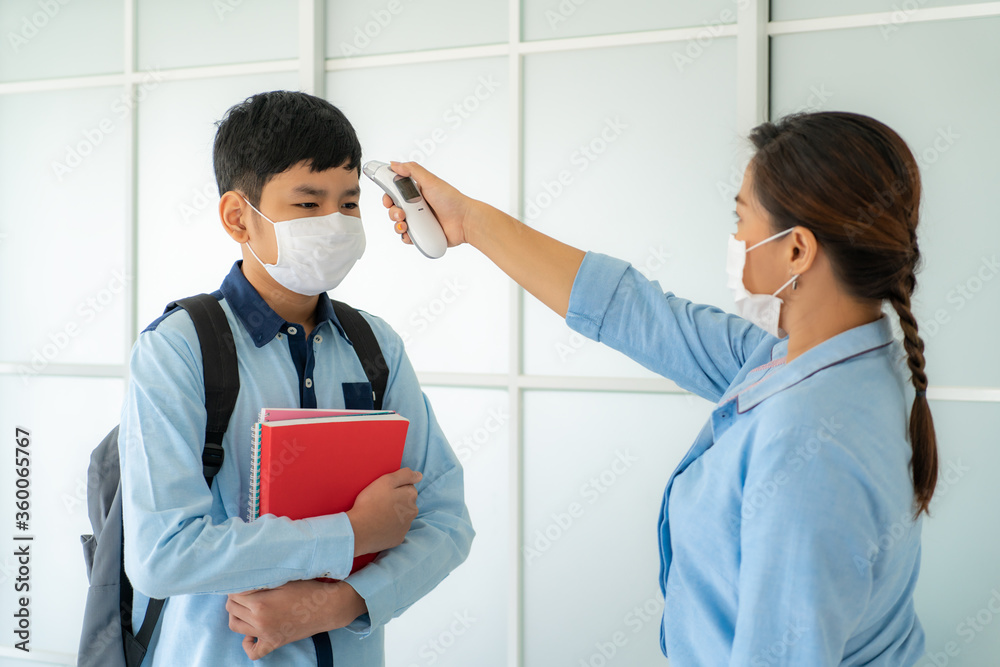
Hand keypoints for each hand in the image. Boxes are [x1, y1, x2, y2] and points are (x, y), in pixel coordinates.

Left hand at [226, 580, 366, 659]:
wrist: (327, 607)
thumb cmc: (307, 589)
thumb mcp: (282, 580)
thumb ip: (261, 582)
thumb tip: (244, 581)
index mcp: (260, 603)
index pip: (234, 594)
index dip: (236, 586)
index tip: (243, 582)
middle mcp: (259, 621)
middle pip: (232, 609)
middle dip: (235, 598)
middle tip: (244, 591)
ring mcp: (266, 635)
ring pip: (235, 626)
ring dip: (236, 615)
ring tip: (245, 607)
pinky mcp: (274, 643)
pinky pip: (253, 651)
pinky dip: (248, 643)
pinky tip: (252, 633)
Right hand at [346, 467, 420, 556]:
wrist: (358, 530)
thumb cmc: (371, 502)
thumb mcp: (386, 481)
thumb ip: (405, 475)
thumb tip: (419, 475)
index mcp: (411, 496)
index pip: (408, 486)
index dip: (395, 487)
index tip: (383, 491)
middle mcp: (413, 512)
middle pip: (406, 502)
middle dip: (396, 500)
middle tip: (379, 501)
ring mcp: (406, 527)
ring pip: (401, 516)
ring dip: (393, 514)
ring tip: (377, 513)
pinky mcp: (398, 538)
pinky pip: (395, 529)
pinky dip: (389, 527)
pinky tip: (378, 525)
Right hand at [382, 161, 475, 247]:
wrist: (464, 221)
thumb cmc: (451, 200)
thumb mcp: (430, 180)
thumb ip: (412, 170)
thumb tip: (394, 164)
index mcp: (416, 192)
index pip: (395, 193)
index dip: (388, 196)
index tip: (388, 200)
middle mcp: (416, 206)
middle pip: (394, 209)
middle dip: (393, 212)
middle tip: (401, 213)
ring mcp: (419, 221)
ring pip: (399, 224)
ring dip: (397, 225)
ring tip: (405, 225)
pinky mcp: (422, 234)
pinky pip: (407, 237)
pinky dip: (405, 237)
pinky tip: (409, 235)